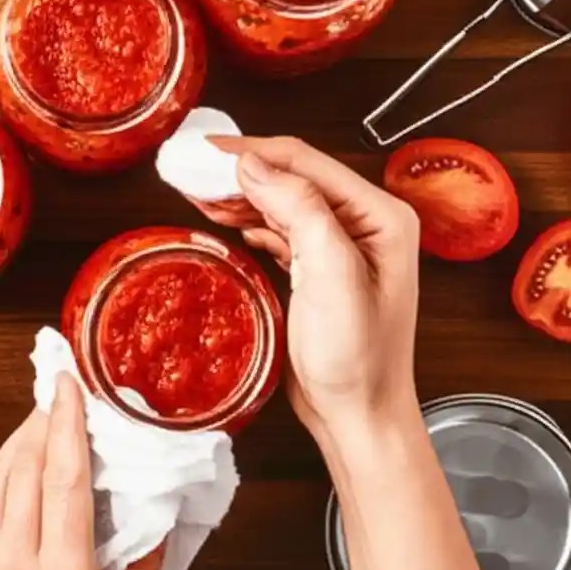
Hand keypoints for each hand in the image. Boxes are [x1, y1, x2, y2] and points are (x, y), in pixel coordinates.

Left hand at [0, 374, 159, 569]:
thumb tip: (151, 525)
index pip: (61, 483)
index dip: (66, 424)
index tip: (71, 385)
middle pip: (21, 468)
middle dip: (42, 419)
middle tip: (66, 390)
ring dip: (19, 440)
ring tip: (47, 417)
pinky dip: (4, 472)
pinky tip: (24, 465)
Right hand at [211, 136, 422, 470]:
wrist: (360, 418)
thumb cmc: (359, 361)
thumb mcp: (331, 277)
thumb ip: (300, 211)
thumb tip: (254, 164)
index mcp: (381, 215)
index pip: (307, 163)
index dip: (252, 152)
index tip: (204, 152)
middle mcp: (366, 224)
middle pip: (293, 177)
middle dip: (241, 171)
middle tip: (188, 169)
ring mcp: (344, 247)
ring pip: (282, 202)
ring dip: (240, 195)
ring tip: (195, 190)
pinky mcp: (321, 270)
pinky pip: (281, 230)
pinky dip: (250, 221)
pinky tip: (225, 219)